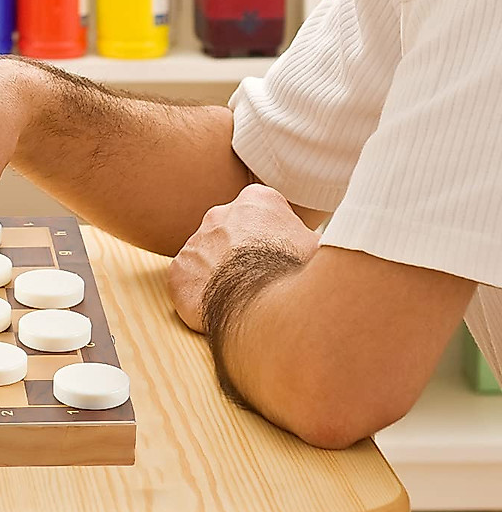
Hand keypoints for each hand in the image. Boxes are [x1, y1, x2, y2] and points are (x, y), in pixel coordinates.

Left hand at [167, 184, 319, 332]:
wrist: (263, 305)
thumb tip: (333, 249)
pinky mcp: (178, 271)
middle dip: (245, 255)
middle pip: (233, 235)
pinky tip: (221, 310)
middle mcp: (220, 214)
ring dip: (222, 276)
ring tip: (244, 300)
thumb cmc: (299, 276)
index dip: (276, 239)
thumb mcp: (323, 248)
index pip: (263, 214)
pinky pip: (188, 282)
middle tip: (263, 282)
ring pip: (209, 258)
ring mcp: (196, 241)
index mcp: (257, 201)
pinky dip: (201, 296)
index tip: (284, 258)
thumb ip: (317, 241)